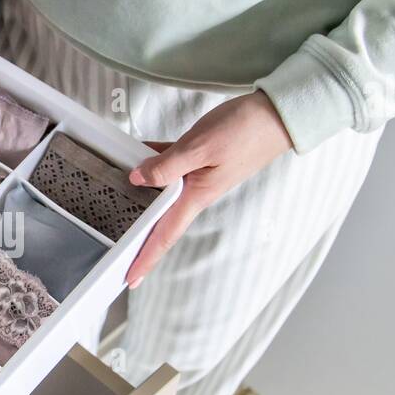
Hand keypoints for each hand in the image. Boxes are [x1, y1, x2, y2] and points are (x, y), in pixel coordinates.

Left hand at [125, 90, 292, 287]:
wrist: (277, 115)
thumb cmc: (246, 131)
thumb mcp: (201, 147)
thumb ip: (167, 165)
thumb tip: (137, 178)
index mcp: (197, 197)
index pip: (165, 235)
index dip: (146, 258)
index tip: (129, 279)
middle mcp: (197, 192)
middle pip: (161, 221)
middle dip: (140, 239)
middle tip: (117, 255)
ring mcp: (200, 176)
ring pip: (163, 193)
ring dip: (143, 201)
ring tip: (120, 210)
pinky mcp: (203, 158)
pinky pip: (172, 165)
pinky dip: (155, 162)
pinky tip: (139, 153)